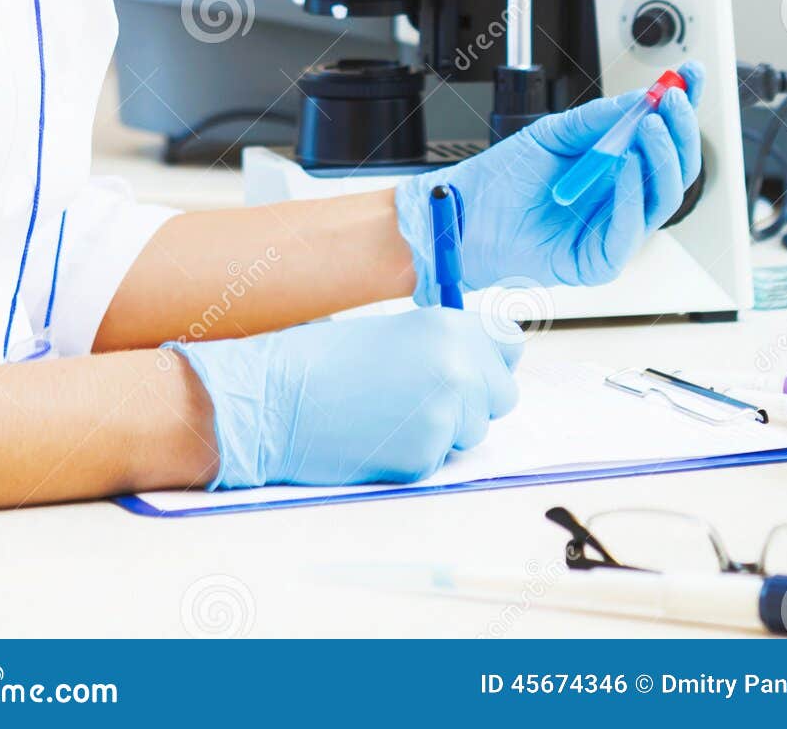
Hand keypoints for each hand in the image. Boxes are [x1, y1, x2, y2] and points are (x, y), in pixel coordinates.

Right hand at [169, 310, 522, 488]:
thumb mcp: (398, 335)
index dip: (491, 360)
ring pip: (473, 433)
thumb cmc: (324, 363)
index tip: (473, 367)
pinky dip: (415, 457)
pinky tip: (379, 437)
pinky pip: (439, 461)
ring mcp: (445, 414)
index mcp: (450, 326)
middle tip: (420, 397)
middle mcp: (458, 366)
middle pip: (502, 396)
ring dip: (443, 430)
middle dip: (471, 402)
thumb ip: (447, 346)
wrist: (276, 399)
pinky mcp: (426, 457)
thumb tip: (484, 368)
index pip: (510, 345)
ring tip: (390, 413)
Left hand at [395, 60, 703, 297]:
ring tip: (650, 125)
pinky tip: (627, 163)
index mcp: (617, 170)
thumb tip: (643, 98)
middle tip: (673, 100)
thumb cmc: (503, 180)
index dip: (684, 108)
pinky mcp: (599, 261)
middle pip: (676, 170)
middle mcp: (623, 201)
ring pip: (662, 199)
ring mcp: (615, 232)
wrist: (463, 214)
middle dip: (681, 131)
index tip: (691, 74)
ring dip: (662, 157)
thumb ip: (599, 119)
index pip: (664, 140)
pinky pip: (628, 231)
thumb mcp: (554, 134)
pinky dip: (632, 194)